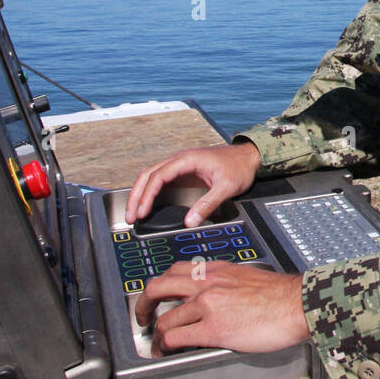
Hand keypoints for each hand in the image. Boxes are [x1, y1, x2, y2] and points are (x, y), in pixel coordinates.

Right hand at [124, 141, 261, 227]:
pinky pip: (161, 181)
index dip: (147, 195)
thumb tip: (190, 221)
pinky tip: (147, 205)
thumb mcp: (226, 187)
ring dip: (141, 194)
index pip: (158, 176)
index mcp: (187, 160)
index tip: (142, 211)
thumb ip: (208, 204)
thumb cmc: (239, 166)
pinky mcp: (183, 173)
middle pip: (148, 175)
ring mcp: (180, 166)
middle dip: (136, 196)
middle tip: (130, 216)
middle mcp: (180, 160)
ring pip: (151, 177)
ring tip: (135, 213)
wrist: (249, 157)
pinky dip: (150, 193)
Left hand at [135, 261, 309, 355]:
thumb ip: (227, 283)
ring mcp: (208, 304)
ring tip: (157, 342)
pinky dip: (167, 345)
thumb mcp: (247, 277)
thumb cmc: (281, 295)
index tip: (159, 295)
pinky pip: (177, 336)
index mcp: (217, 270)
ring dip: (156, 332)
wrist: (297, 304)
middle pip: (159, 286)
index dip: (162, 285)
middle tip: (142, 315)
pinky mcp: (213, 327)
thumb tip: (219, 297)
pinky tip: (168, 350)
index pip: (177, 271)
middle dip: (144, 303)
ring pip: (165, 316)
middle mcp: (207, 283)